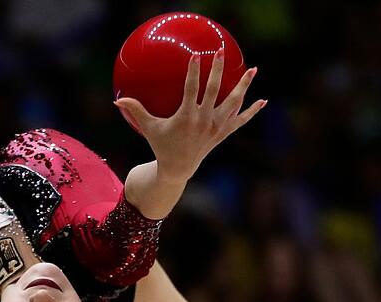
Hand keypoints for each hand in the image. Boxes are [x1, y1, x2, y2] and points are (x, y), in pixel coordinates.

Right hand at [115, 49, 265, 182]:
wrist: (178, 169)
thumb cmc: (161, 145)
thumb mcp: (148, 128)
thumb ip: (135, 111)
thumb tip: (117, 100)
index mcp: (186, 117)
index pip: (191, 89)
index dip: (194, 72)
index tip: (196, 55)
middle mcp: (204, 120)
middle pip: (214, 91)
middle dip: (218, 70)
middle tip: (221, 52)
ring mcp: (216, 127)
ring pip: (233, 103)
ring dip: (244, 86)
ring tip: (253, 69)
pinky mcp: (223, 133)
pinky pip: (240, 121)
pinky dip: (252, 112)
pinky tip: (263, 101)